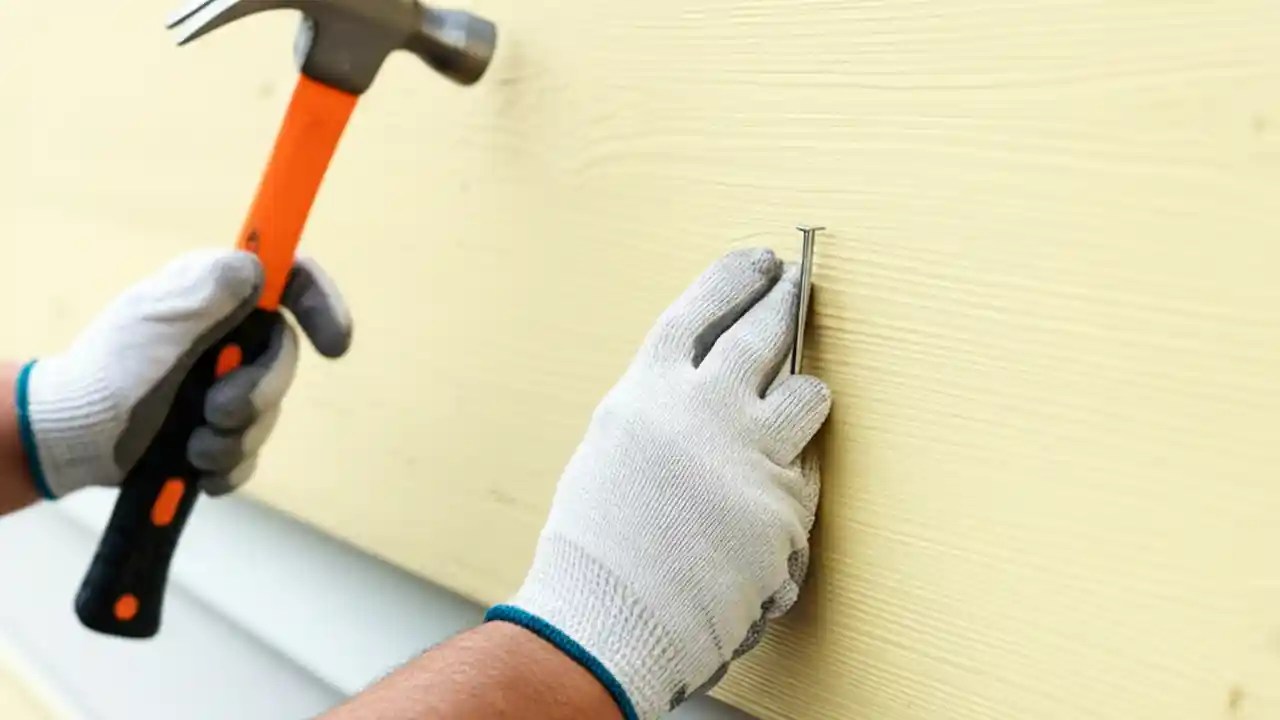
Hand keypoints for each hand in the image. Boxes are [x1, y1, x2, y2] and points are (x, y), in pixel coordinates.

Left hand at [16, 249, 350, 498]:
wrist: (73, 436)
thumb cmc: (112, 369)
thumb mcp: (160, 322)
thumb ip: (211, 293)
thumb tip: (260, 265)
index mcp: (220, 299)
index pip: (292, 283)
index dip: (322, 305)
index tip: (334, 346)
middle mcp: (230, 336)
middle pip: (285, 359)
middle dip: (259, 393)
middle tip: (218, 410)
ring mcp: (225, 385)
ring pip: (269, 412)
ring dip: (236, 437)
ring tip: (193, 448)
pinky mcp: (216, 431)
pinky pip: (250, 454)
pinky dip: (229, 467)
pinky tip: (199, 472)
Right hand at [487, 248, 830, 719]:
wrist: (611, 619)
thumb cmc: (600, 545)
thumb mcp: (617, 448)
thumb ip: (664, 408)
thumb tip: (708, 383)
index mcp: (648, 391)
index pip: (701, 308)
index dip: (734, 278)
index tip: (760, 260)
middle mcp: (702, 408)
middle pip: (763, 332)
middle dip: (786, 302)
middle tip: (797, 287)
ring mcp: (748, 452)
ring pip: (807, 394)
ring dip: (806, 393)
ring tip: (800, 398)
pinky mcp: (784, 502)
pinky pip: (807, 471)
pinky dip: (795, 478)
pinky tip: (769, 498)